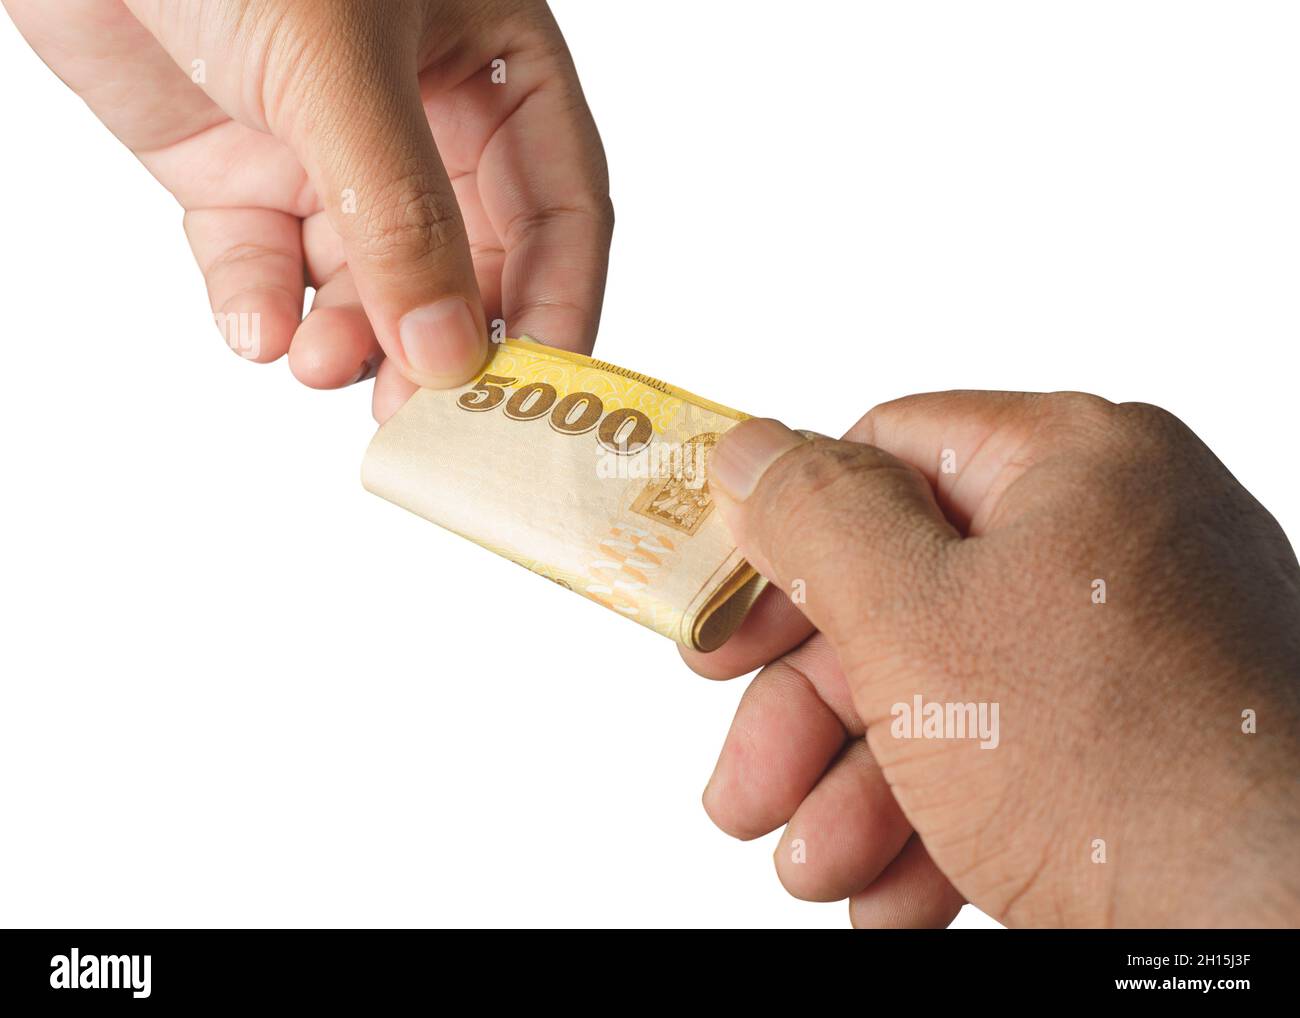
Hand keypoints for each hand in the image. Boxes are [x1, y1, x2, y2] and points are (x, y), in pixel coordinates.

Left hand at [5, 0, 611, 419]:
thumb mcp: (338, 67)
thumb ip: (402, 216)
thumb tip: (446, 353)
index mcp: (491, 61)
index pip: (557, 204)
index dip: (558, 301)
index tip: (539, 395)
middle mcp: (420, 113)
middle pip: (465, 261)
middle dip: (440, 341)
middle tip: (423, 415)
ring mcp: (326, 145)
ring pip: (365, 279)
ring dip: (349, 336)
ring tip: (321, 364)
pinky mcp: (237, 168)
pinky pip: (267, 264)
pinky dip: (263, 307)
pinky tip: (259, 327)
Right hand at [685, 393, 1299, 926]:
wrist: (1281, 933)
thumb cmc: (1120, 768)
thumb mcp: (916, 622)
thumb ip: (815, 518)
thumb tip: (748, 447)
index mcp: (1073, 463)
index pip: (883, 460)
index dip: (782, 548)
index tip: (721, 634)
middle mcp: (1112, 539)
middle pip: (900, 599)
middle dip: (808, 715)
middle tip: (744, 790)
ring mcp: (1135, 645)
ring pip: (944, 695)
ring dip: (857, 791)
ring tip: (816, 868)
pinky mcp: (1144, 741)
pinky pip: (1009, 756)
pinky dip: (936, 825)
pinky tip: (893, 896)